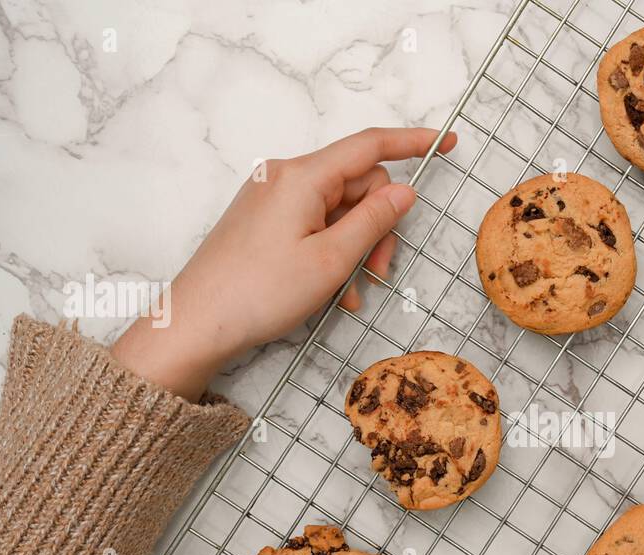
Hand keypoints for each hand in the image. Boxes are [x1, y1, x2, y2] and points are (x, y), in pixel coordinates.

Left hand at [111, 127, 456, 400]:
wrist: (197, 322)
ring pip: (339, 211)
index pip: (370, 146)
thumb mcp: (331, 260)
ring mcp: (272, 198)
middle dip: (378, 227)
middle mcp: (285, 177)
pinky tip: (332, 291)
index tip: (446, 143)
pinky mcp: (264, 221)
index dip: (412, 143)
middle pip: (357, 186)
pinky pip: (315, 225)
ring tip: (351, 293)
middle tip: (378, 272)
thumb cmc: (258, 292)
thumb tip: (403, 191)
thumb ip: (374, 220)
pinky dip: (332, 254)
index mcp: (302, 177)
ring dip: (355, 249)